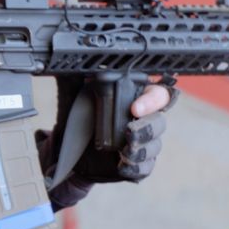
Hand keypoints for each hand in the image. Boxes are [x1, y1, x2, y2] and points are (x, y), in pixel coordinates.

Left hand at [42, 75, 178, 207]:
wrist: (67, 150)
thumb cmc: (78, 116)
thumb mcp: (74, 94)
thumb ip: (77, 76)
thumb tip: (69, 61)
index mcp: (135, 98)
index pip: (159, 94)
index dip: (153, 100)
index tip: (134, 108)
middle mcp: (144, 120)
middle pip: (161, 122)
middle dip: (147, 128)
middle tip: (129, 131)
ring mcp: (142, 144)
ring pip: (155, 146)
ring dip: (141, 149)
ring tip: (125, 151)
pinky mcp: (136, 165)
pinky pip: (145, 168)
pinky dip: (136, 167)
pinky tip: (123, 164)